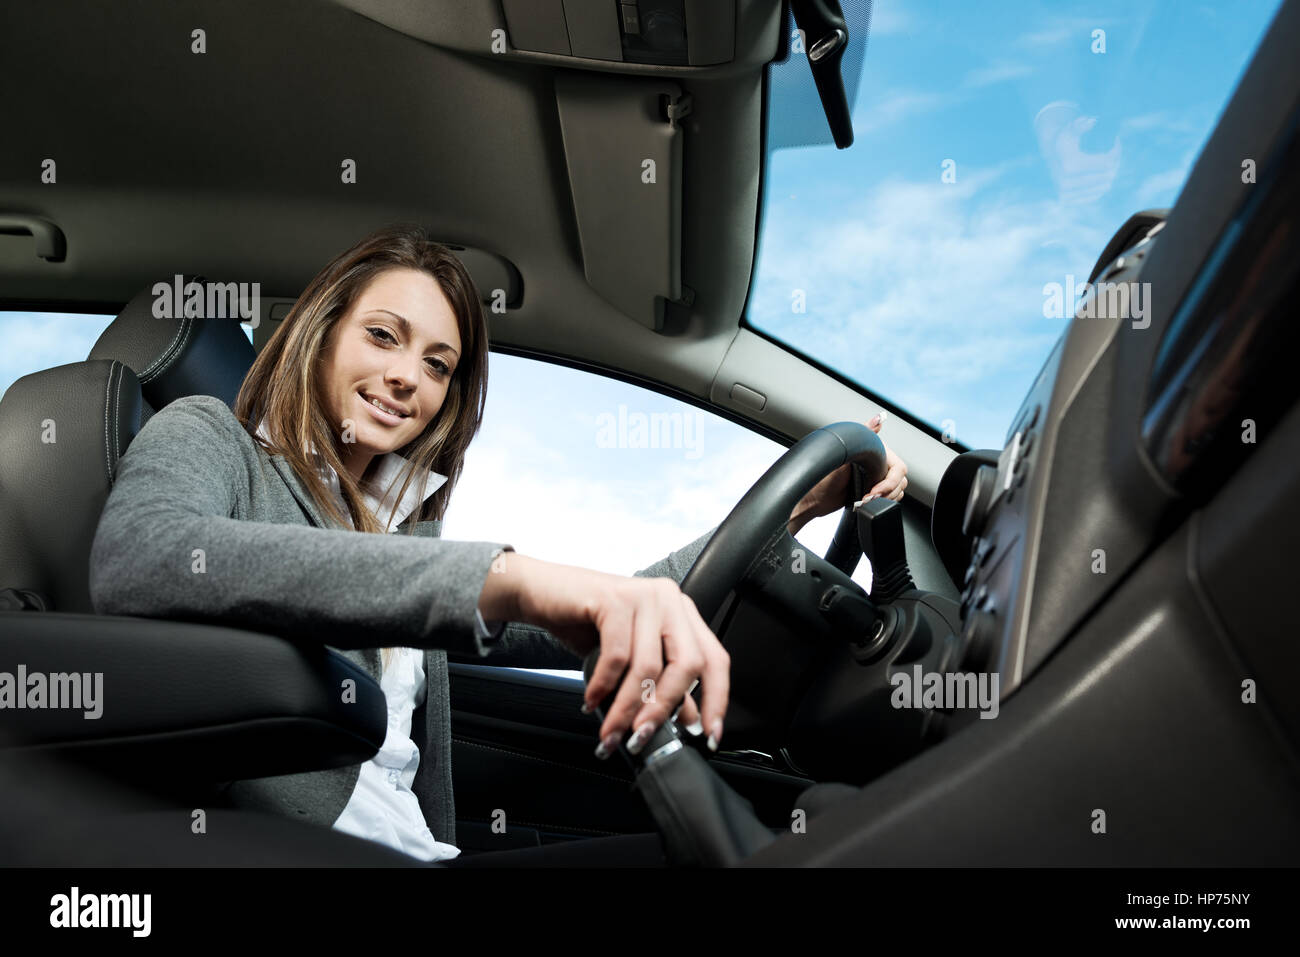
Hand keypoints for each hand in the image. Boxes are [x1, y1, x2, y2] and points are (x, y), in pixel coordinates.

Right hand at [497, 555, 730, 756]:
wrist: (540, 592)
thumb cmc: (585, 623)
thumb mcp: (629, 659)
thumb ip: (658, 684)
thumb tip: (685, 720)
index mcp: (681, 614)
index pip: (715, 659)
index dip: (717, 700)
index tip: (708, 735)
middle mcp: (669, 600)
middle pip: (688, 664)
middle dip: (664, 709)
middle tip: (642, 737)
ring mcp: (644, 596)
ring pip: (649, 666)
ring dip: (627, 708)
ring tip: (611, 730)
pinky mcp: (615, 598)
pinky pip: (617, 656)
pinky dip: (603, 686)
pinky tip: (592, 700)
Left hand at [787, 413, 908, 534]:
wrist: (811, 498)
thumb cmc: (821, 475)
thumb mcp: (843, 451)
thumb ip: (864, 434)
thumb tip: (878, 418)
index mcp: (874, 452)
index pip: (898, 467)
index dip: (889, 482)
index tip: (875, 489)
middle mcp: (876, 464)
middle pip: (900, 480)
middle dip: (887, 491)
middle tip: (868, 496)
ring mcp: (873, 479)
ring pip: (897, 489)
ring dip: (885, 498)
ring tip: (864, 499)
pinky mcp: (870, 492)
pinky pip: (889, 498)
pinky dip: (883, 502)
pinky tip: (866, 502)